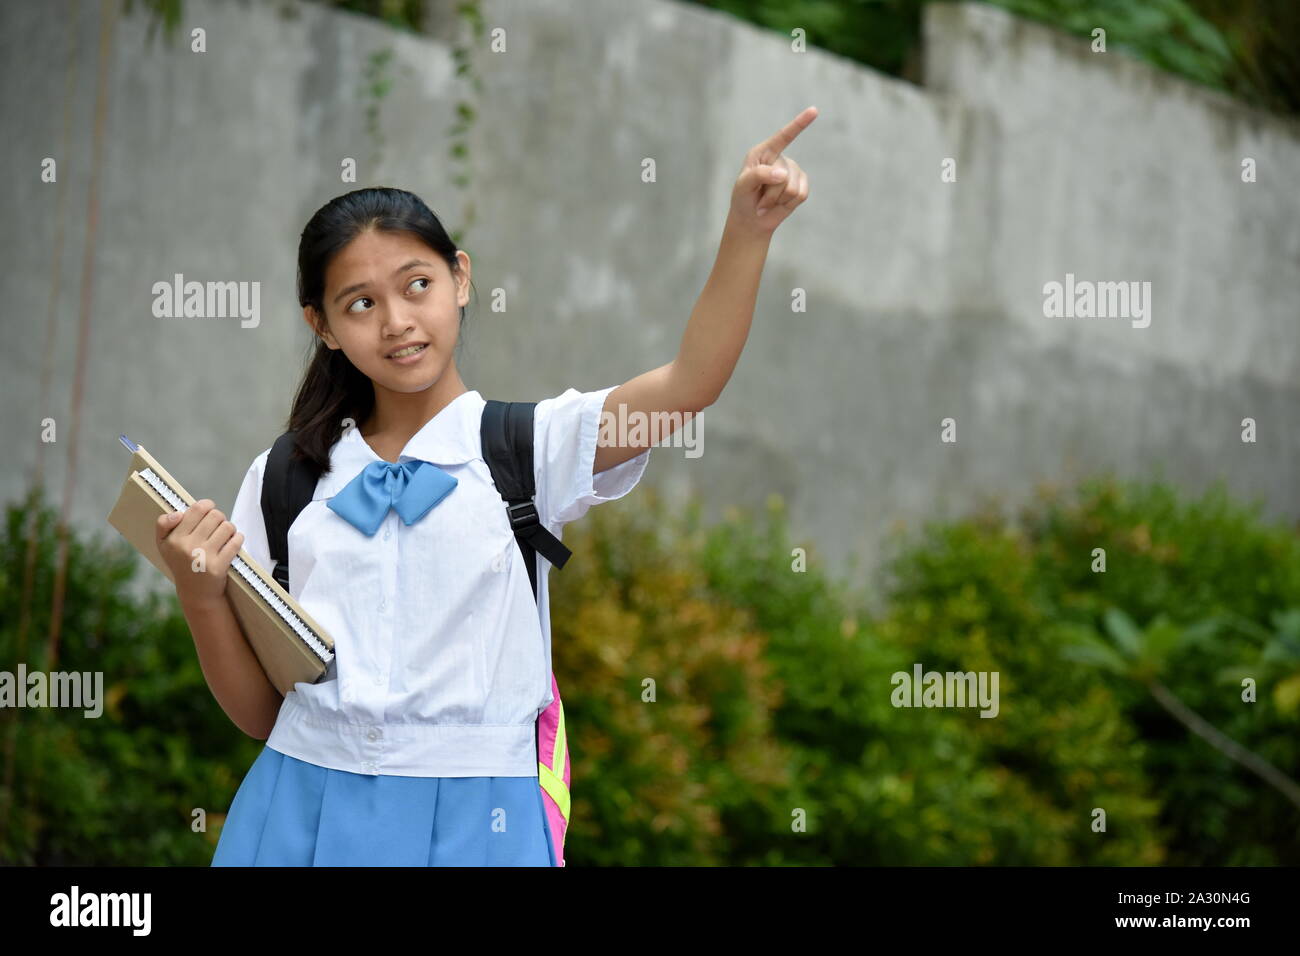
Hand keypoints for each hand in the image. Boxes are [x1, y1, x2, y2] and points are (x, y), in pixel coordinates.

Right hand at [156, 499, 244, 608]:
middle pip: (215, 515)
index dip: (207, 505)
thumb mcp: (164, 545)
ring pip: (227, 526)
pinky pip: (235, 541)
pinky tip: (234, 542)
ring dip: (230, 529)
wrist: (195, 593)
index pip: (197, 509)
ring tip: (225, 535)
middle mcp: (187, 547)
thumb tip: (178, 513)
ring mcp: (203, 557)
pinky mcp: (218, 566)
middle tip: (217, 525)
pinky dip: (238, 539)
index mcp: (173, 539)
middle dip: (219, 518)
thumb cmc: (181, 563)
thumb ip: (163, 524)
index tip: (209, 511)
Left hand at [729, 105, 816, 235]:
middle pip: (783, 175)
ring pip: (792, 187)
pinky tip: (779, 205)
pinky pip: (801, 194)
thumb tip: (783, 174)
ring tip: (767, 203)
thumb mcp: (743, 185)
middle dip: (770, 193)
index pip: (783, 136)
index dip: (799, 124)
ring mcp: (792, 171)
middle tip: (759, 200)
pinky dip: (788, 204)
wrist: (752, 220)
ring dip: (777, 200)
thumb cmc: (743, 199)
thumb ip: (760, 175)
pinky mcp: (801, 185)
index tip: (814, 110)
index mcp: (764, 152)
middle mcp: (780, 159)